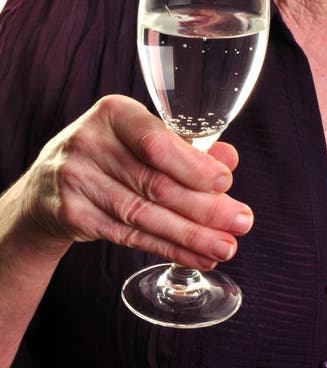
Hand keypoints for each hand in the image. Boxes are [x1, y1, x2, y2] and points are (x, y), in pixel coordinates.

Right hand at [16, 94, 252, 268]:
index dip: (193, 166)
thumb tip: (229, 159)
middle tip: (241, 222)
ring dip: (191, 235)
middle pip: (155, 183)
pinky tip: (197, 255)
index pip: (156, 142)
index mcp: (113, 112)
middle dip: (204, 207)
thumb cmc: (107, 155)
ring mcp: (75, 180)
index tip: (226, 183)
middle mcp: (89, 142)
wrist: (44, 188)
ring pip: (145, 214)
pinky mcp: (71, 215)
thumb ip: (185, 147)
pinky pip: (130, 236)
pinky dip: (168, 249)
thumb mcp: (139, 139)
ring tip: (226, 246)